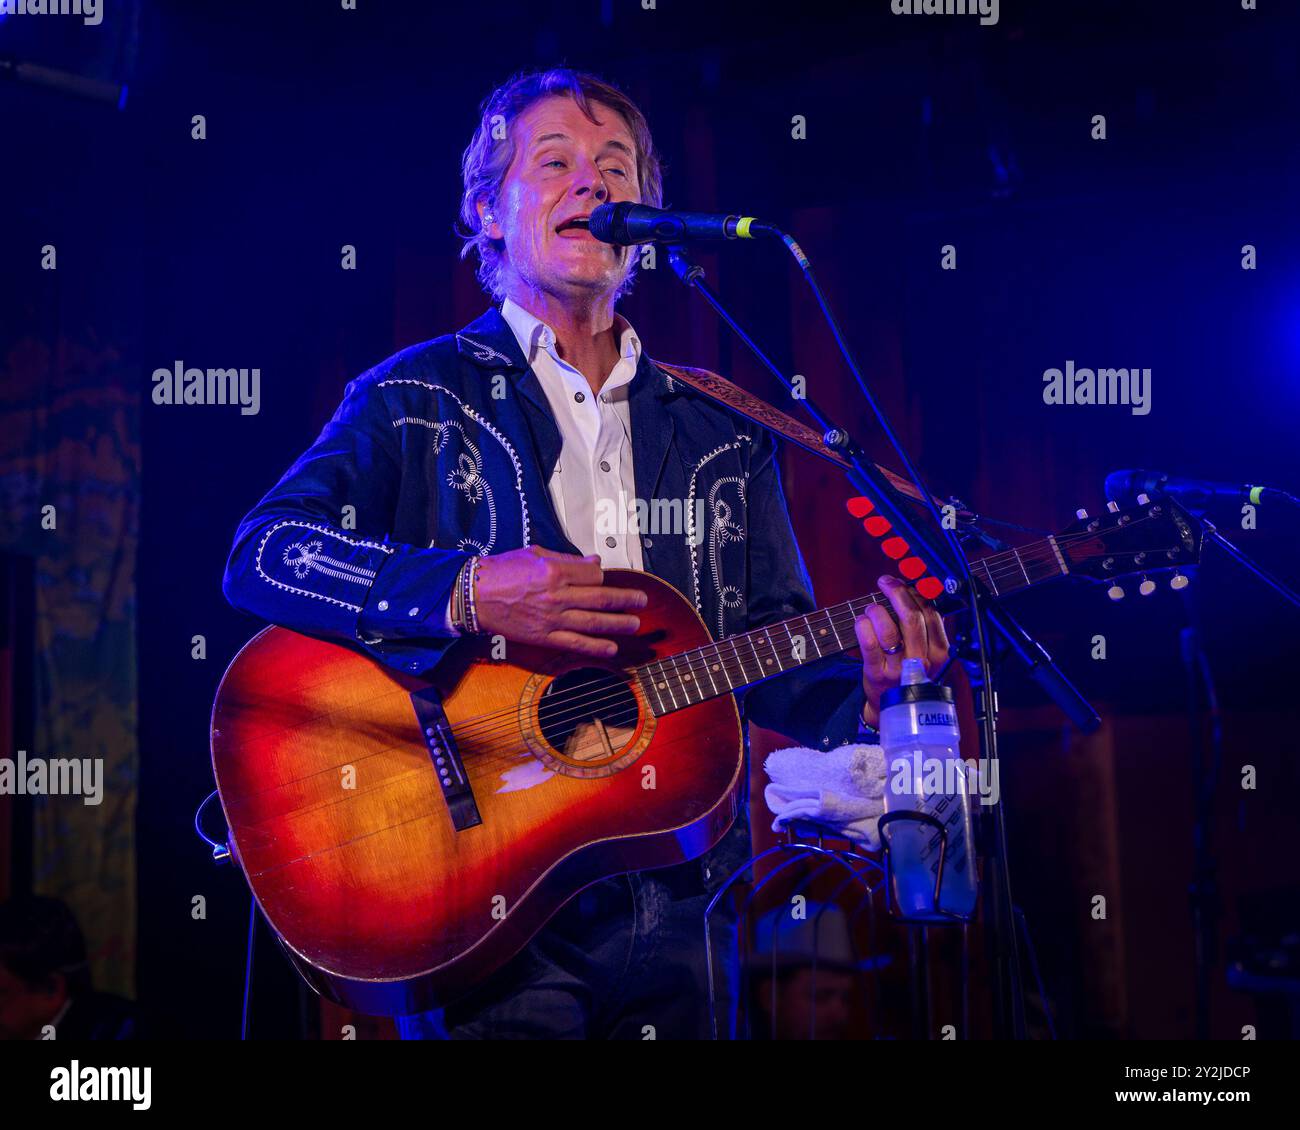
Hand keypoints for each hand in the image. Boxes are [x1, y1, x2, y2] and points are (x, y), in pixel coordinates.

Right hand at [473, 545, 646, 658]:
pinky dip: (596, 647)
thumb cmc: (502, 571)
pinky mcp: (544, 636)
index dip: (601, 576)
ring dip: (618, 623)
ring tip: (635, 623)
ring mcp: (552, 618)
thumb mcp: (534, 553)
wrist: (474, 595)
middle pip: (601, 597)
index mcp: (554, 571)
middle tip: (642, 600)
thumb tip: (594, 563)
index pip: (592, 575)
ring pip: (593, 622)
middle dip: (626, 599)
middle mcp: (556, 595)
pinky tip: (611, 648)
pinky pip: (575, 644)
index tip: (602, 577)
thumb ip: (567, 559)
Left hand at [854, 574, 949, 729]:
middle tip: (885, 582)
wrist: (891, 704)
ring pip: (889, 629)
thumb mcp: (925, 650)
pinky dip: (863, 626)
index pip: (931, 613)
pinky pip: (868, 644)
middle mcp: (921, 660)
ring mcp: (899, 669)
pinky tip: (862, 620)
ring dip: (877, 610)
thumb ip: (922, 623)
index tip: (904, 582)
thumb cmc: (908, 669)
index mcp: (939, 652)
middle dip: (897, 593)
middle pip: (911, 618)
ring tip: (872, 608)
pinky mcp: (877, 674)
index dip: (916, 592)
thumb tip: (912, 587)